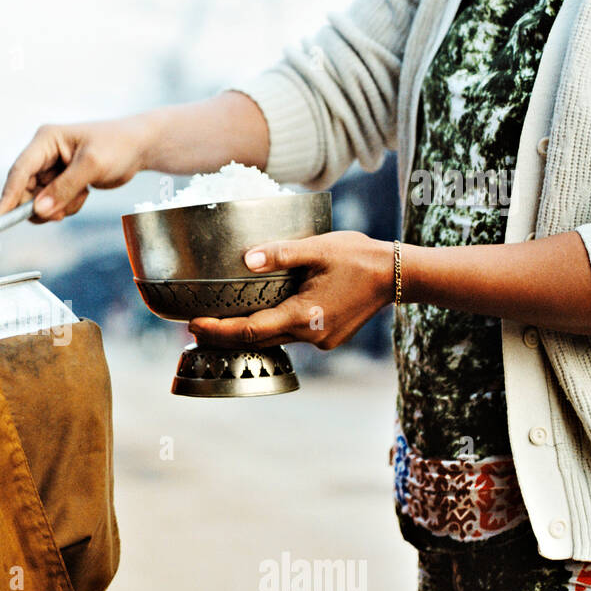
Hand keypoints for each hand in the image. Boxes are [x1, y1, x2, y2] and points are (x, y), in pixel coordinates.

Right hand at [0, 118, 147, 221]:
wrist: (139, 147)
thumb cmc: (117, 146)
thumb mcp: (90, 166)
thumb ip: (63, 189)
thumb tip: (39, 210)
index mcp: (45, 140)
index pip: (19, 171)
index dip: (8, 196)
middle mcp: (44, 153)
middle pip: (25, 189)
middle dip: (41, 205)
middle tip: (58, 215)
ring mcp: (52, 168)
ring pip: (40, 200)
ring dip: (58, 206)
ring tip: (80, 196)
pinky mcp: (62, 180)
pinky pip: (54, 203)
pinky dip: (68, 205)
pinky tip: (84, 194)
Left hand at [188, 232, 393, 350]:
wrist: (398, 275)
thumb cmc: (360, 257)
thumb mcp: (319, 248)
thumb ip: (282, 253)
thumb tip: (248, 258)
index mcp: (303, 315)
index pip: (249, 331)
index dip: (218, 331)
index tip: (193, 324)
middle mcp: (309, 335)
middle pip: (256, 341)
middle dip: (224, 336)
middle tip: (195, 326)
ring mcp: (320, 340)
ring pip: (274, 340)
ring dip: (247, 333)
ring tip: (219, 322)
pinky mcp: (327, 337)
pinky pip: (291, 336)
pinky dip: (271, 328)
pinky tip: (261, 315)